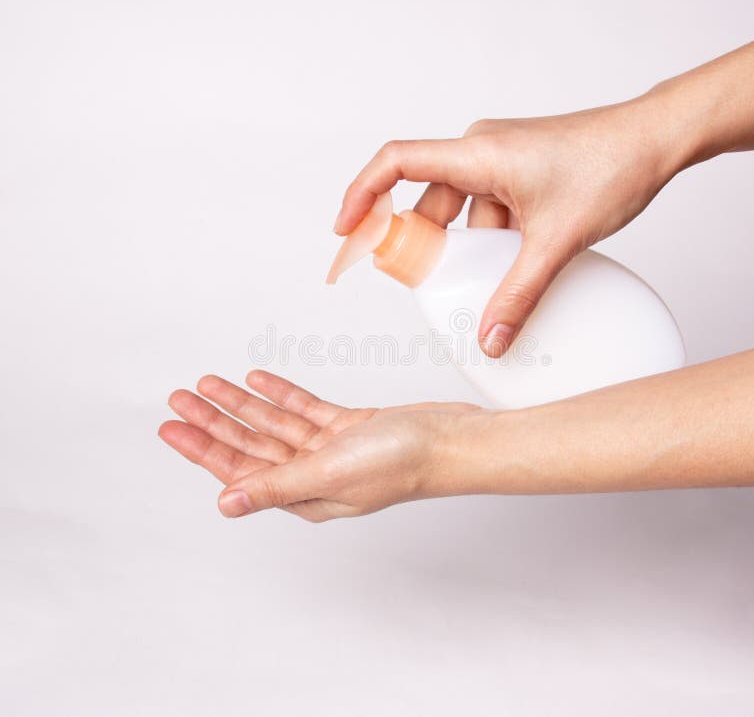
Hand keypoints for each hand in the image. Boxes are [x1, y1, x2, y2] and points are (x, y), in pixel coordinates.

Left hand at [158, 371, 480, 520]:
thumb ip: (276, 486)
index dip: (201, 447)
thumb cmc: (401, 462)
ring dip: (242, 404)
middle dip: (213, 422)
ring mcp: (331, 450)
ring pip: (274, 424)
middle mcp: (312, 474)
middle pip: (250, 444)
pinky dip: (281, 395)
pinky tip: (259, 380)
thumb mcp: (328, 474)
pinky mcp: (349, 427)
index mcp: (303, 494)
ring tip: (209, 384)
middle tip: (178, 400)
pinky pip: (305, 409)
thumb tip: (226, 505)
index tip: (171, 428)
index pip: (239, 469)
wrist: (451, 439)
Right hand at [335, 95, 686, 356]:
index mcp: (477, 154)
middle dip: (422, 244)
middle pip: (427, 199)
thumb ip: (519, 295)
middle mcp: (481, 151)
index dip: (362, 195)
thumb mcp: (556, 241)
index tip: (346, 232)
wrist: (657, 138)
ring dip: (466, 247)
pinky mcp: (520, 172)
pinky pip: (488, 208)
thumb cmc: (611, 166)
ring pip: (461, 209)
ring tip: (481, 284)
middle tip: (424, 286)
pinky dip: (491, 239)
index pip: (396, 163)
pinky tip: (513, 267)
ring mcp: (502, 161)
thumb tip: (490, 342)